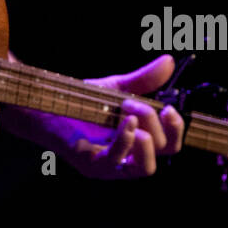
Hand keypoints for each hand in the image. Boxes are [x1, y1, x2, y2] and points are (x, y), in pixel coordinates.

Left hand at [45, 54, 184, 179]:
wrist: (49, 104)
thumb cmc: (84, 101)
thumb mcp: (117, 88)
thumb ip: (143, 80)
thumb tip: (169, 60)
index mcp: (140, 140)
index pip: (171, 145)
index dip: (177, 129)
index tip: (168, 108)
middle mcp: (130, 156)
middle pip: (164, 151)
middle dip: (155, 123)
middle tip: (132, 103)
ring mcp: (113, 165)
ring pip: (146, 167)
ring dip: (147, 139)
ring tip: (129, 114)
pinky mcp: (93, 166)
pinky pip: (116, 163)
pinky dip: (125, 142)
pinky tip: (125, 123)